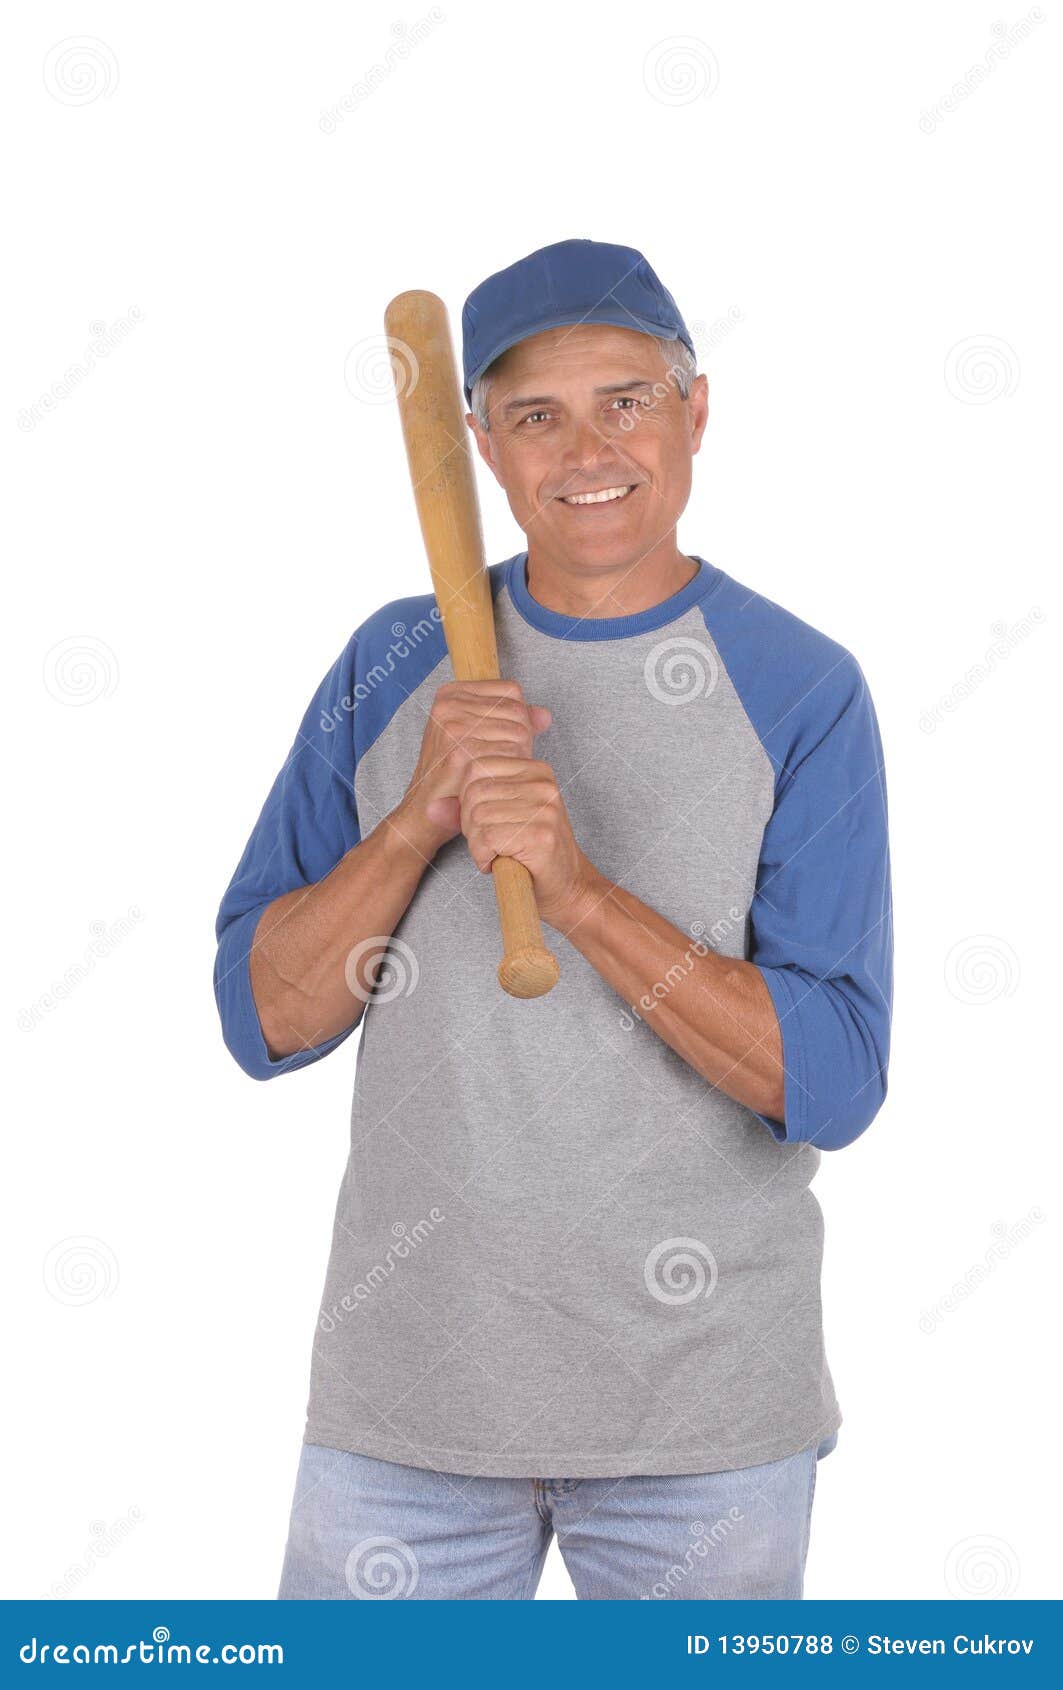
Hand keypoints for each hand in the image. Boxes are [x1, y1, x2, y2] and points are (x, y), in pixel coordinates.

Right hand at [394, 680, 551, 857]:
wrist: (424, 811)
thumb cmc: (452, 776)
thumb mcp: (479, 737)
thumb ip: (511, 721)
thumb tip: (545, 715)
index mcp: (451, 694)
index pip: (511, 691)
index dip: (518, 718)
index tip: (502, 739)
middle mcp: (449, 705)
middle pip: (517, 710)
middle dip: (521, 738)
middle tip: (500, 762)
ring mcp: (454, 726)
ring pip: (519, 730)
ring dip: (518, 755)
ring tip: (496, 770)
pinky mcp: (462, 750)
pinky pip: (511, 751)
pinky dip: (512, 768)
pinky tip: (496, 778)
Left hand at [457, 751, 599, 933]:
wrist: (567, 887)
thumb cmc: (530, 852)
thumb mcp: (497, 819)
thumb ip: (465, 808)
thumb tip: (431, 808)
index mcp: (534, 769)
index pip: (475, 767)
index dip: (467, 800)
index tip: (487, 822)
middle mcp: (542, 783)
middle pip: (473, 792)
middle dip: (470, 823)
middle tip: (491, 842)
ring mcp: (544, 808)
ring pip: (478, 816)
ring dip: (477, 843)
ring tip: (498, 852)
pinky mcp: (540, 834)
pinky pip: (488, 839)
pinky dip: (484, 857)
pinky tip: (501, 862)